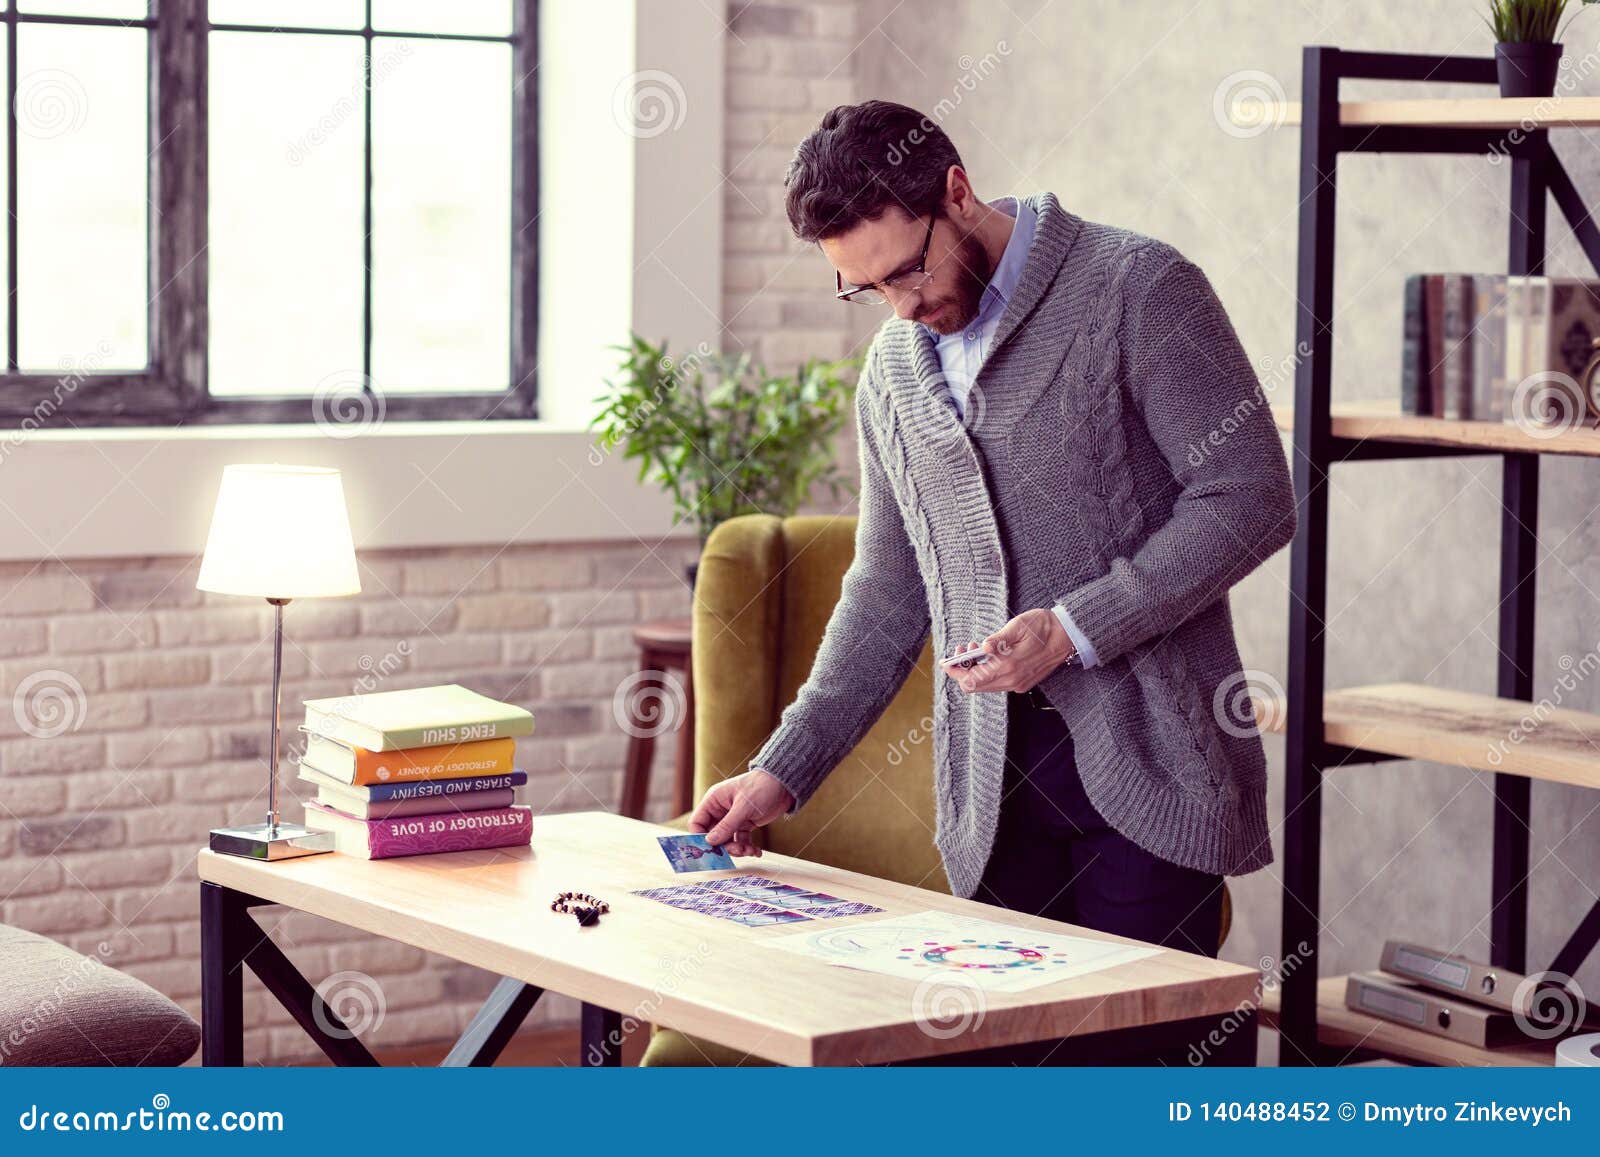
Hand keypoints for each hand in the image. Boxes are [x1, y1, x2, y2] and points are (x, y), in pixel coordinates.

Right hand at [690, 768, 794, 857]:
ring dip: (737, 849)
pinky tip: (756, 851)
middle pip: (713, 835)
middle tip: (737, 851)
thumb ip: (726, 825)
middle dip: (724, 846)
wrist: (784, 785)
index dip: (700, 837)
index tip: (710, 849)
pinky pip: (741, 840)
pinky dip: (747, 847)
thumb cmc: (761, 787)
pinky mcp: (745, 824)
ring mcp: (733, 818)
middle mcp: (720, 810)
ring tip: (750, 851)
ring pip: (727, 840)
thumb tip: (709, 841)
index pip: (697, 822)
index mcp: (714, 801)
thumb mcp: (743, 807)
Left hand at [943, 608, 1074, 694]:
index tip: (946, 661)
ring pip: (986, 685)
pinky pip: (997, 683)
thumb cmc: (1043, 626)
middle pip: (975, 686)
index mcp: (1009, 666)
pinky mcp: (1022, 683)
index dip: (955, 672)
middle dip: (963, 669)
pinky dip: (987, 671)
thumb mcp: (1019, 625)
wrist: (1069, 636)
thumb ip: (999, 639)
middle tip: (962, 649)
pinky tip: (988, 655)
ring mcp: (1017, 684)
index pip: (971, 681)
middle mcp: (1012, 680)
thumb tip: (984, 647)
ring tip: (975, 648)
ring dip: (975, 670)